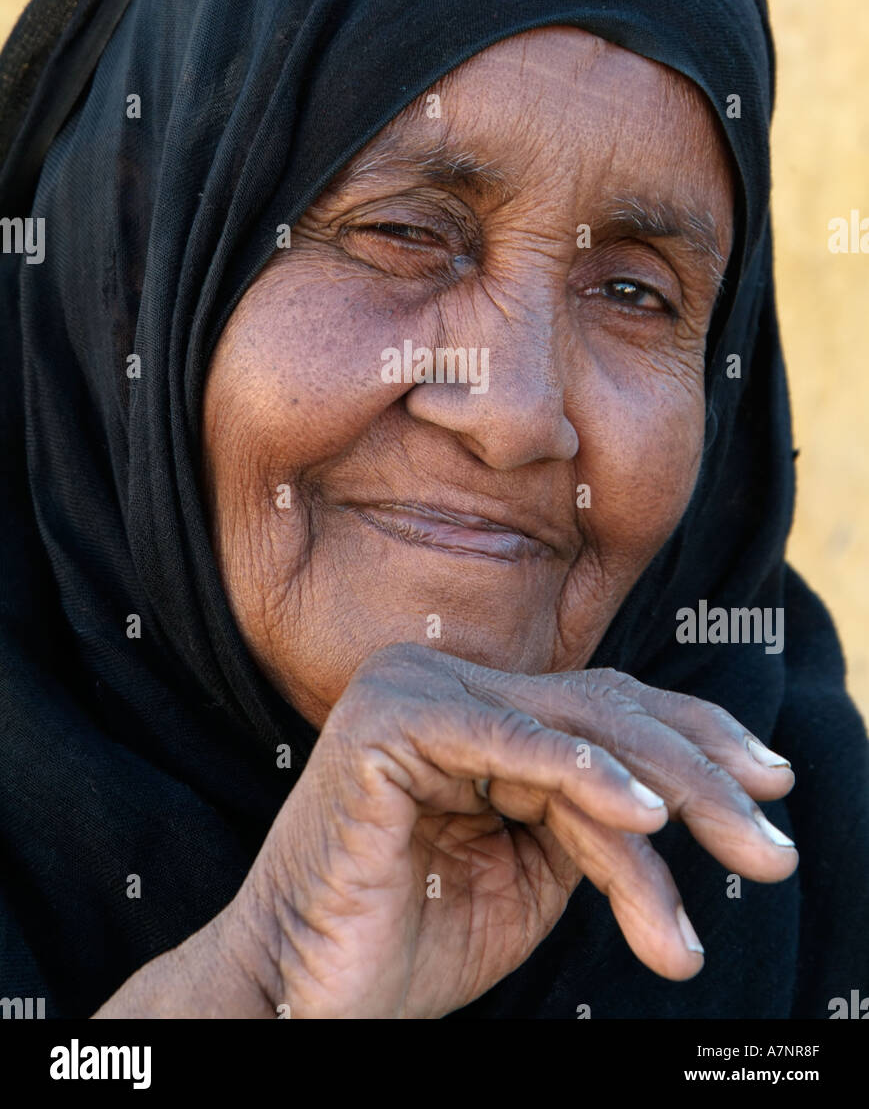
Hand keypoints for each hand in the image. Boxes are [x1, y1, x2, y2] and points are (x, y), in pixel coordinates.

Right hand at [232, 641, 796, 1018]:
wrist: (306, 995)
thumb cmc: (412, 938)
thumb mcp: (534, 870)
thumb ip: (593, 816)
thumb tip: (683, 791)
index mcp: (473, 702)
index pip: (603, 706)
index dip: (695, 738)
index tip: (772, 786)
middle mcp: (442, 678)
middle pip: (600, 713)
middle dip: (701, 775)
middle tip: (772, 846)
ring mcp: (410, 689)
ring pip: (571, 735)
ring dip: (661, 803)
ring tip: (735, 851)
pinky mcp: (385, 721)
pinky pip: (505, 742)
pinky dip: (581, 775)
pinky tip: (645, 816)